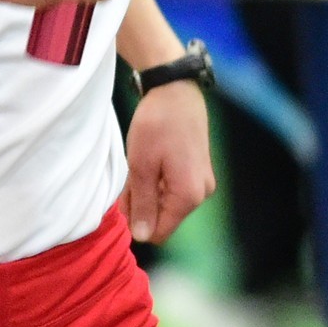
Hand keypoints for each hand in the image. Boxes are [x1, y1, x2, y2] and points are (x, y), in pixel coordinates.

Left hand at [122, 81, 214, 244]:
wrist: (175, 90)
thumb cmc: (156, 126)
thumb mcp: (141, 167)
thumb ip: (142, 204)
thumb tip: (142, 236)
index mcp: (188, 197)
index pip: (158, 231)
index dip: (137, 220)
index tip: (125, 195)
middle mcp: (201, 194)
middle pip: (163, 216)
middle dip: (141, 202)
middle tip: (131, 173)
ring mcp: (202, 181)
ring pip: (166, 201)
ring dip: (148, 189)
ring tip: (139, 164)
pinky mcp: (198, 170)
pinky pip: (174, 187)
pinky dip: (157, 180)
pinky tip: (149, 160)